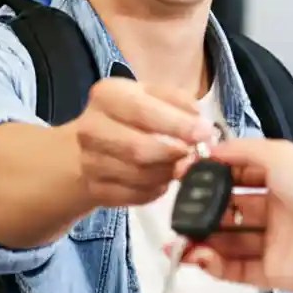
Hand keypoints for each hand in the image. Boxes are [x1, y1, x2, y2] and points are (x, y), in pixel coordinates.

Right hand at [65, 77, 215, 207]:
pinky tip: (162, 180)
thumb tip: (201, 125)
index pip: (142, 111)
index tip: (204, 133)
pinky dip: (155, 190)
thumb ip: (179, 103)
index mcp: (107, 96)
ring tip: (180, 166)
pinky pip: (134, 196)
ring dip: (167, 174)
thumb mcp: (152, 96)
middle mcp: (91, 128)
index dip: (177, 124)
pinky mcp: (94, 189)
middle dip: (173, 154)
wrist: (90, 145)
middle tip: (194, 155)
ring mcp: (88, 162)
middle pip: (138, 149)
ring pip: (138, 176)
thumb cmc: (130, 115)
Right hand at [177, 138, 292, 292]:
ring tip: (180, 239)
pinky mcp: (269, 272)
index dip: (211, 175)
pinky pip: (233, 269)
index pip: (237, 175)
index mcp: (280, 181)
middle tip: (178, 211)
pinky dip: (212, 264)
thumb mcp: (280, 155)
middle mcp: (274, 211)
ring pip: (226, 242)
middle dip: (201, 211)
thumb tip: (209, 151)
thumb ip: (241, 150)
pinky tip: (196, 255)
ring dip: (201, 240)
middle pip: (228, 210)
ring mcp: (271, 243)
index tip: (184, 175)